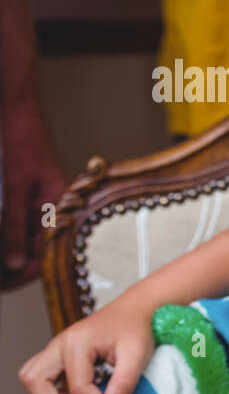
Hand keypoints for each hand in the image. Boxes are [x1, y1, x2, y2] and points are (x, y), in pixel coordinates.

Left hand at [0, 95, 64, 288]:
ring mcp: (36, 202)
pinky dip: (8, 234)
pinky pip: (17, 223)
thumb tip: (14, 264)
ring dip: (8, 251)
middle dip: (13, 266)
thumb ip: (14, 227)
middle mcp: (50, 209)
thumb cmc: (21, 140)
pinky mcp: (24, 195)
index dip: (23, 273)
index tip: (4, 283)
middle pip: (34, 249)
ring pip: (23, 238)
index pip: (45, 253)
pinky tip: (2, 243)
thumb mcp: (13, 187)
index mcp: (57, 208)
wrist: (14, 110)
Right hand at [19, 299, 155, 393]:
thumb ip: (125, 383)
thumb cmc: (136, 328)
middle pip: (34, 380)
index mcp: (78, 342)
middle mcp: (60, 344)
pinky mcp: (59, 354)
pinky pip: (40, 375)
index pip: (78, 387)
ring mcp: (56, 348)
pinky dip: (51, 390)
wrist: (133, 310)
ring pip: (31, 377)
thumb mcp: (138, 354)